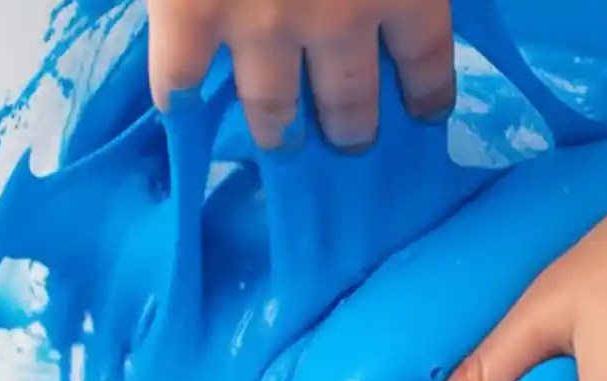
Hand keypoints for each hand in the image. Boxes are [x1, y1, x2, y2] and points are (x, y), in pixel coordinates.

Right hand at [147, 0, 455, 149]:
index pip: (426, 63)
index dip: (427, 95)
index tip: (424, 114)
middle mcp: (339, 21)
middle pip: (351, 102)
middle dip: (351, 129)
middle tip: (348, 141)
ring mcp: (260, 25)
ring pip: (272, 106)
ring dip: (277, 129)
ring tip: (278, 140)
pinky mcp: (188, 15)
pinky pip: (180, 77)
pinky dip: (179, 96)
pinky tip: (181, 106)